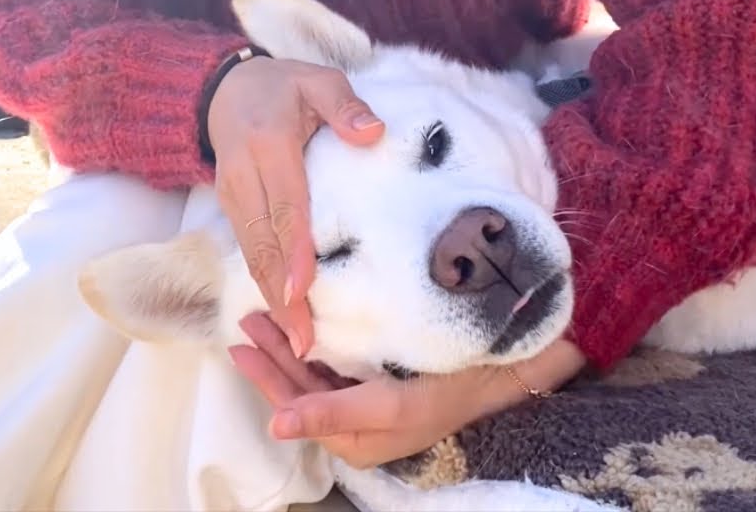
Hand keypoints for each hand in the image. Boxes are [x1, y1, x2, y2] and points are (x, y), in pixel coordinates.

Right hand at [208, 56, 384, 357]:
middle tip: (303, 342)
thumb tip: (372, 131)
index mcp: (269, 145)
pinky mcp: (230, 207)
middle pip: (263, 243)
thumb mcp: (318, 79)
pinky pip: (247, 250)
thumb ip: (344, 105)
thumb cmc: (284, 86)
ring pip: (251, 254)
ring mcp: (232, 195)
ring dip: (271, 300)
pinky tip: (282, 315)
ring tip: (296, 342)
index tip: (303, 291)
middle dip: (281, 296)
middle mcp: (243, 177)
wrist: (225, 89)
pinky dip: (264, 284)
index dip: (293, 251)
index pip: (285, 205)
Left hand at [228, 313, 587, 468]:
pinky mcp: (390, 380)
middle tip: (249, 318)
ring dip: (292, 345)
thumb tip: (277, 426)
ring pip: (319, 373)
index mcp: (358, 440)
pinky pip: (341, 365)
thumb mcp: (392, 407)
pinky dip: (319, 342)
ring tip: (266, 316)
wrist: (512, 367)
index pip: (298, 407)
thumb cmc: (453, 389)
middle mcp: (362, 424)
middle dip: (275, 355)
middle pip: (304, 388)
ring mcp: (376, 400)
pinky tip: (309, 322)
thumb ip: (332, 413)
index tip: (242, 344)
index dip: (268, 376)